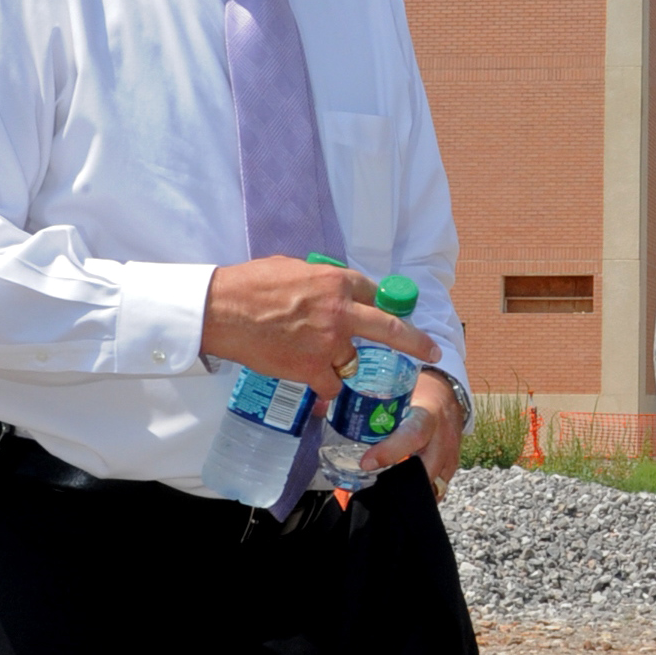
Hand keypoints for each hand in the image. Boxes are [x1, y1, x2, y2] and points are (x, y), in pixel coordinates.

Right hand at [200, 256, 439, 402]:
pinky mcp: (312, 369)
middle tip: (431, 351)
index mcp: (335, 282)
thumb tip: (326, 289)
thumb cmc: (250, 284)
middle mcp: (340, 312)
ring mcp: (329, 343)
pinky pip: (331, 384)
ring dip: (342, 363)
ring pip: (352, 361)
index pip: (372, 292)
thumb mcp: (292, 268)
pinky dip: (324, 386)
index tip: (392, 311)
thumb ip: (318, 281)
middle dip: (415, 341)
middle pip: (391, 328)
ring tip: (318, 360)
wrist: (224, 311)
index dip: (380, 303)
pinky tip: (313, 384)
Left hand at [359, 370, 463, 499]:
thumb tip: (326, 408)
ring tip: (387, 499)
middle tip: (374, 493)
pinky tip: (405, 498)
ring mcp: (450, 454)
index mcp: (427, 415)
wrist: (448, 394)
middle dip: (402, 486)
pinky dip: (422, 494)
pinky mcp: (452, 465)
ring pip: (434, 483)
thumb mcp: (400, 393)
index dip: (390, 451)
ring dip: (411, 494)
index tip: (365, 463)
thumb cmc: (418, 392)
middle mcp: (442, 437)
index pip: (412, 435)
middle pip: (426, 468)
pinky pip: (439, 488)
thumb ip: (374, 404)